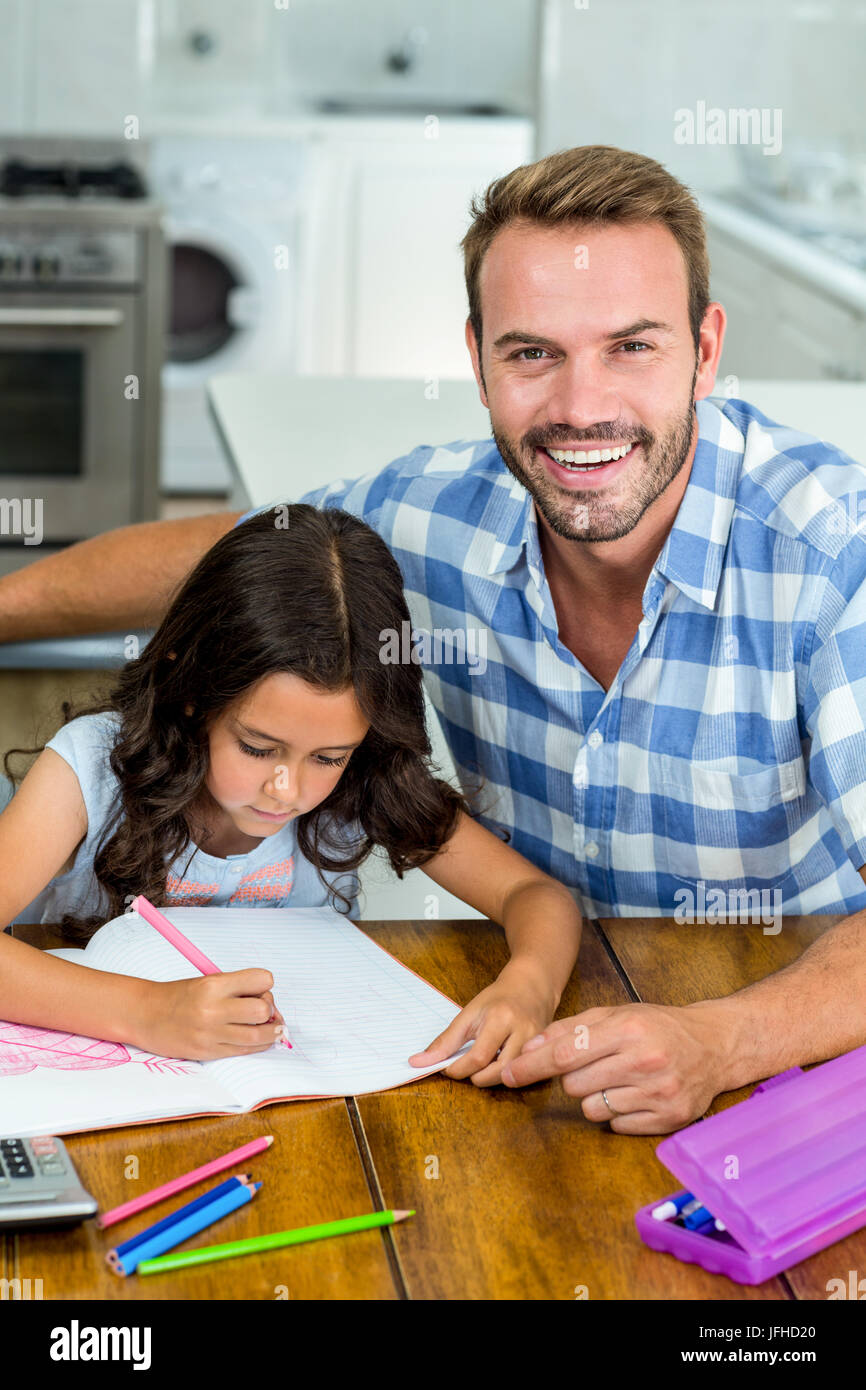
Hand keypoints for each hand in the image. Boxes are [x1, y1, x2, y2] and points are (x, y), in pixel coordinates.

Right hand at [136, 968, 285, 1060]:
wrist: (145, 1015)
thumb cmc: (179, 996)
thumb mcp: (208, 981)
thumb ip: (238, 989)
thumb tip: (271, 1008)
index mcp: (214, 984)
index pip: (262, 980)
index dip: (265, 985)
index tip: (260, 990)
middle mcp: (213, 1008)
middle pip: (263, 1010)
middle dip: (270, 1010)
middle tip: (264, 1011)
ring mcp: (210, 1033)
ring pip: (257, 1035)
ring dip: (270, 1032)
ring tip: (271, 1029)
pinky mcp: (207, 1052)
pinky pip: (243, 1051)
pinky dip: (256, 1045)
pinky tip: (256, 1040)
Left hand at [408, 962, 556, 1085]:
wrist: (532, 986)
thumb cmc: (499, 998)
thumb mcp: (469, 1013)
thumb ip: (446, 1041)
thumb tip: (418, 1062)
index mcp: (500, 1019)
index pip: (477, 1058)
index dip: (458, 1069)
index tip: (447, 1068)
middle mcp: (522, 1033)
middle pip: (495, 1073)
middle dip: (474, 1077)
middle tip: (465, 1065)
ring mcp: (536, 1045)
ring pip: (509, 1078)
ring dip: (490, 1077)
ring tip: (482, 1063)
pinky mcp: (542, 1053)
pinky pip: (521, 1075)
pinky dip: (505, 1074)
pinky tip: (498, 1063)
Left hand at [500, 1000, 727, 1133]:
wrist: (715, 1045)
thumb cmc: (659, 1026)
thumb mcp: (617, 1014)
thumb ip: (571, 1028)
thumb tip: (530, 1046)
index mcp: (629, 1029)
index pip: (565, 1054)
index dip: (532, 1066)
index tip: (508, 1074)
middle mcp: (644, 1061)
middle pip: (574, 1085)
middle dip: (573, 1078)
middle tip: (595, 1066)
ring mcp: (658, 1093)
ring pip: (592, 1110)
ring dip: (594, 1097)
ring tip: (618, 1079)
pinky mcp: (668, 1118)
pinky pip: (616, 1126)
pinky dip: (617, 1114)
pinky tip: (635, 1095)